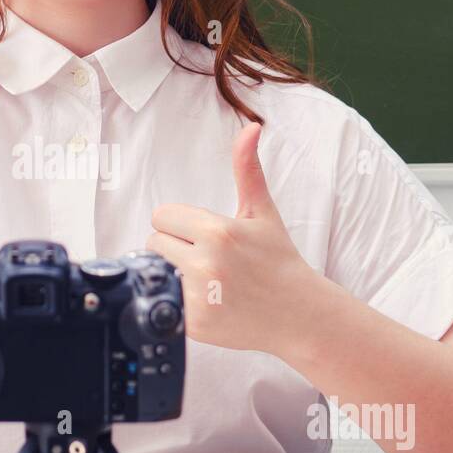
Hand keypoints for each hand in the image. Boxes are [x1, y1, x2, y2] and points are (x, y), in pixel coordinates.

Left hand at [145, 121, 313, 354]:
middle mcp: (205, 263)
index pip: (162, 216)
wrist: (298, 313)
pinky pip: (163, 300)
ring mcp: (198, 296)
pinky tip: (204, 301)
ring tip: (203, 280)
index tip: (199, 235)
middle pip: (154, 243)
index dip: (178, 224)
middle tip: (203, 258)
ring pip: (155, 272)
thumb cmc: (278, 260)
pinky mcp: (194, 323)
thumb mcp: (262, 212)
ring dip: (171, 273)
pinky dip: (177, 301)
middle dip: (174, 247)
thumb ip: (247, 170)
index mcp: (217, 231)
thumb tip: (250, 128)